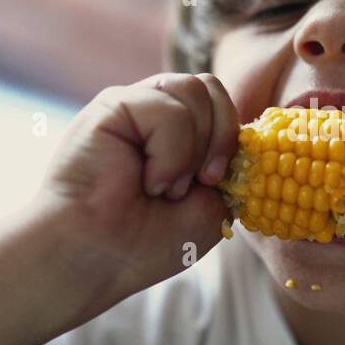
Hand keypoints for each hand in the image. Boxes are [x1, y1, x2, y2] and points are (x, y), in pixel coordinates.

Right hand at [35, 73, 238, 321]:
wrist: (97, 256)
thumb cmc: (144, 241)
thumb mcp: (209, 207)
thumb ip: (231, 167)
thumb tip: (247, 138)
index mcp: (177, 133)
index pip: (222, 104)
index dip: (232, 137)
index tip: (220, 181)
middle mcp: (154, 113)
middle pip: (212, 88)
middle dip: (221, 138)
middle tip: (202, 182)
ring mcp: (134, 105)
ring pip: (195, 89)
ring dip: (192, 148)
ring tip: (165, 187)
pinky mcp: (114, 104)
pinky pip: (168, 109)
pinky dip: (169, 153)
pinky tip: (146, 182)